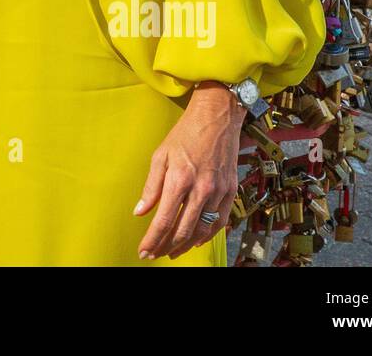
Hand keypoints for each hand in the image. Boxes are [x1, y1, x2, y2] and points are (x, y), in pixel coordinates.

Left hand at [134, 82, 244, 260]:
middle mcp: (200, 189)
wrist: (216, 117)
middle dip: (166, 247)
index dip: (152, 240)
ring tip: (173, 251)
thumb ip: (151, 187)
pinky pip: (220, 222)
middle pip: (182, 231)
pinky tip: (197, 240)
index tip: (144, 251)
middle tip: (155, 254)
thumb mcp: (160, 155)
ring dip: (186, 245)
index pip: (163, 220)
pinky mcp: (231, 191)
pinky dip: (208, 235)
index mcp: (179, 179)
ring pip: (202, 231)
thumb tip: (140, 212)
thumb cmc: (184, 133)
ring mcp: (218, 192)